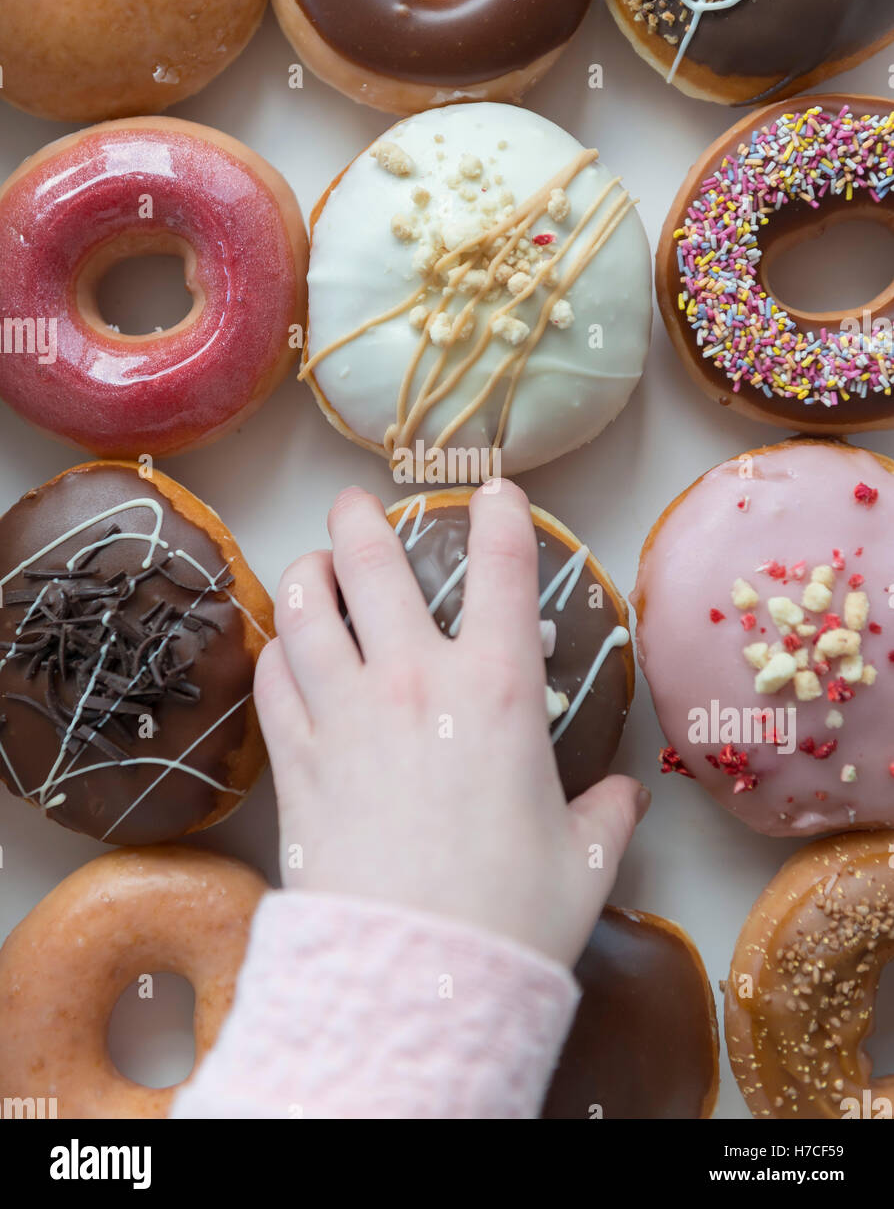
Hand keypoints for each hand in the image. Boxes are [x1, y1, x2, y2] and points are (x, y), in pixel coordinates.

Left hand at [253, 480, 649, 967]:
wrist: (414, 977)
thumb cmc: (509, 919)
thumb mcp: (582, 864)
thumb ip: (605, 817)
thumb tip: (625, 799)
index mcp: (499, 691)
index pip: (503, 570)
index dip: (501, 515)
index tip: (496, 490)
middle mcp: (416, 682)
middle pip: (374, 564)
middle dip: (360, 518)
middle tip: (356, 503)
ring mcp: (347, 714)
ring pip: (306, 609)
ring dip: (308, 572)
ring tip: (313, 562)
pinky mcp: (298, 758)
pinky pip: (273, 679)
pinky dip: (276, 652)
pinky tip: (284, 651)